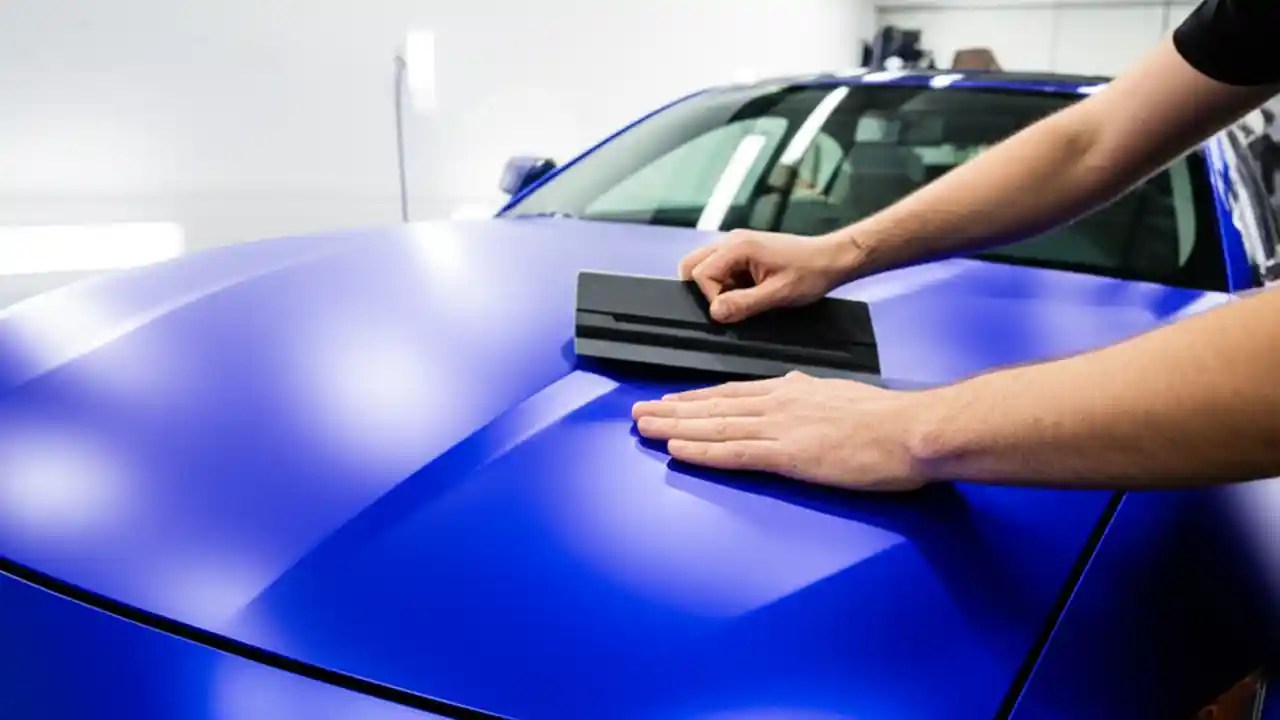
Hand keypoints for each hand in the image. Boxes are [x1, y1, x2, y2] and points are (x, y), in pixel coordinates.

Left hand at [632, 372, 927, 491]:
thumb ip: (813, 396)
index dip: (697, 400)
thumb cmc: (887, 421)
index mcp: (792, 390)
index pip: (732, 394)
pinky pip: (734, 452)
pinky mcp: (787, 454)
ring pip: (715, 426)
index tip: (671, 402)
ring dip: (675, 428)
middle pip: (713, 407)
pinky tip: (678, 450)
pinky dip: (702, 451)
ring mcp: (780, 427)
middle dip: (673, 410)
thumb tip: (796, 390)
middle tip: (640, 413)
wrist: (910, 430)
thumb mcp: (841, 396)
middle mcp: (778, 403)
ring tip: (645, 428)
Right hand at [679, 229, 861, 322]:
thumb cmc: (809, 273)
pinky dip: (728, 282)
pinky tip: (749, 289)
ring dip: (717, 286)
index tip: (736, 307)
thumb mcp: (777, 295)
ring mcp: (737, 244)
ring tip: (743, 295)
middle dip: (704, 289)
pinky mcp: (744, 251)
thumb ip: (743, 304)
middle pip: (692, 265)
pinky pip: (722, 267)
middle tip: (731, 302)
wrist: (832, 258)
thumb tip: (715, 313)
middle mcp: (731, 240)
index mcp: (736, 247)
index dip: (712, 297)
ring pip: (705, 266)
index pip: (700, 274)